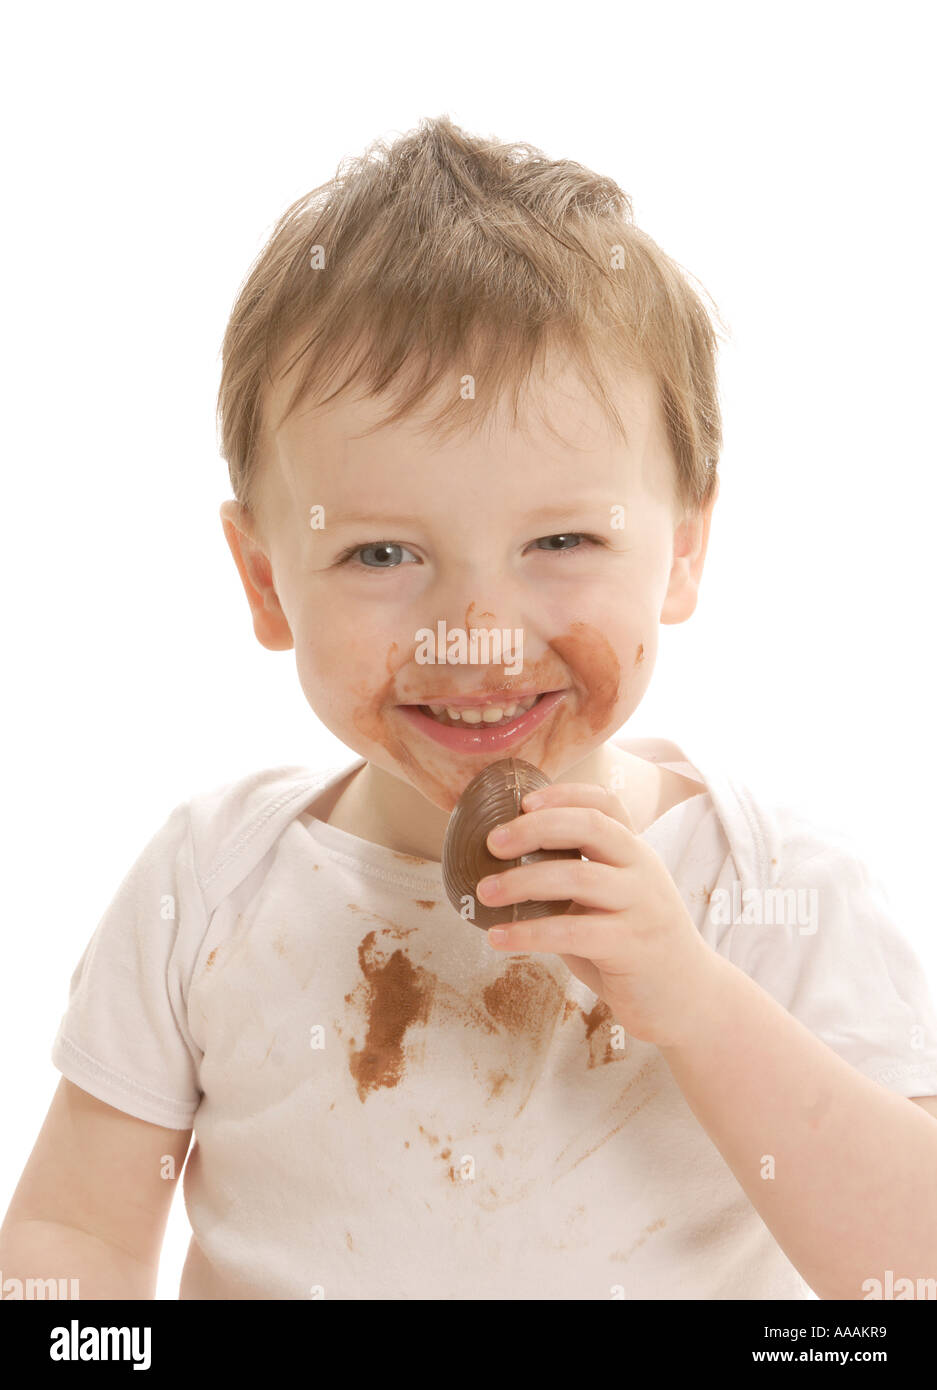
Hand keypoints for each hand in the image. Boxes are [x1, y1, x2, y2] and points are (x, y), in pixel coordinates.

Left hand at [476, 781, 721, 1049]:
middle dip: (536, 828)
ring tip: (484, 892)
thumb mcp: (609, 903)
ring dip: (522, 882)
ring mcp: (642, 906)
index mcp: (635, 852)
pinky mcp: (633, 947)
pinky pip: (573, 932)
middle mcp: (642, 869)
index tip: (523, 799)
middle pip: (591, 826)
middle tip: (491, 843)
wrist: (689, 1000)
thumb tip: (501, 869)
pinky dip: (529, 933)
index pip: (606, 804)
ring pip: (578, 877)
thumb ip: (573, 881)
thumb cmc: (633, 946)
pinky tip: (498, 938)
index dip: (565, 794)